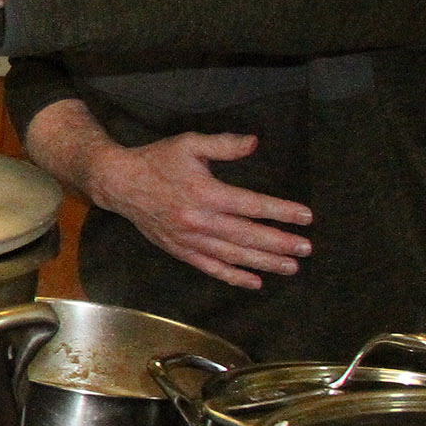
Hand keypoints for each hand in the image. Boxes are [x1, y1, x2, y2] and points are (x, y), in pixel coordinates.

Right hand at [82, 132, 314, 290]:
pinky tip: (255, 282)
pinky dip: (233, 276)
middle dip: (280, 243)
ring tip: (291, 267)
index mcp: (205, 193)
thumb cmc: (157, 161)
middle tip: (306, 249)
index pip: (252, 205)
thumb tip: (255, 142)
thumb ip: (224, 145)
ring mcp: (189, 239)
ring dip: (264, 263)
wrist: (119, 183)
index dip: (281, 212)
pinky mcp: (180, 250)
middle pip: (247, 236)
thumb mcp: (189, 143)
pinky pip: (210, 267)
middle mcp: (200, 220)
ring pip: (233, 256)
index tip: (306, 217)